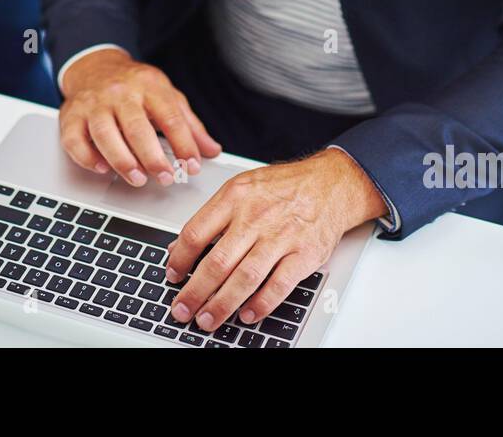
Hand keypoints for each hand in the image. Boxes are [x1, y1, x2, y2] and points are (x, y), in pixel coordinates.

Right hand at [59, 48, 221, 184]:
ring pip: (105, 134)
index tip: (193, 166)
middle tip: (165, 178)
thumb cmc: (134, 85)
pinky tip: (102, 169)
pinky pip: (74, 139)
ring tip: (138, 179)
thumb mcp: (166, 95)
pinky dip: (87, 157)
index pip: (170, 117)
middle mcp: (120, 93)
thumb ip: (189, 124)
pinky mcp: (71, 116)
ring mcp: (93, 104)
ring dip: (122, 160)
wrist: (94, 66)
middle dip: (152, 157)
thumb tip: (212, 150)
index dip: (184, 144)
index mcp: (149, 86)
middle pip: (136, 127)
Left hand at [165, 149, 385, 331]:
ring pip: (245, 277)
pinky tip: (247, 314)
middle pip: (217, 261)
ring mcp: (280, 237)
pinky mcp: (303, 254)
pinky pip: (278, 285)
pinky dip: (261, 304)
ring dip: (222, 303)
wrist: (330, 184)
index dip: (179, 260)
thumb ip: (211, 217)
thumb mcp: (241, 188)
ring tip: (208, 318)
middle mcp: (255, 217)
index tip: (172, 276)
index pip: (196, 233)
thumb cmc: (283, 187)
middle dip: (195, 291)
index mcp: (235, 197)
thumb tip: (178, 247)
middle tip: (183, 309)